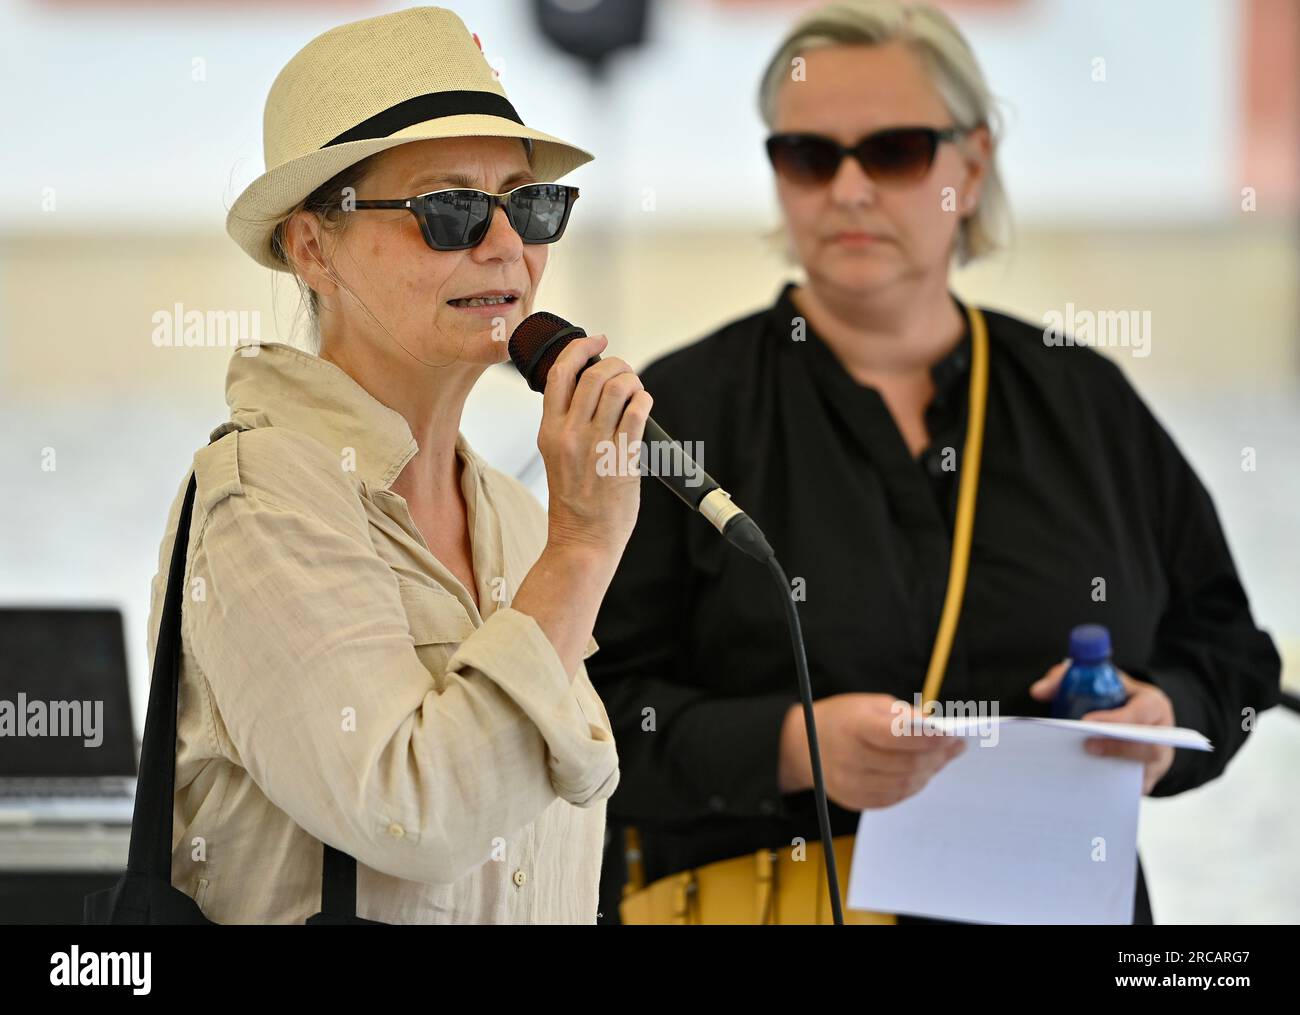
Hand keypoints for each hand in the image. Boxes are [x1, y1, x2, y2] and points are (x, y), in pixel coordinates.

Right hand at [510, 334, 651, 678]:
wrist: (582, 541)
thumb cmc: (574, 503)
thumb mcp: (557, 456)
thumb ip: (569, 425)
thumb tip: (596, 391)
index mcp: (548, 432)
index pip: (559, 374)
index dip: (580, 348)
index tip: (596, 340)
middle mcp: (568, 435)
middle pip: (591, 374)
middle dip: (614, 363)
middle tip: (625, 371)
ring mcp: (595, 446)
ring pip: (615, 388)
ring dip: (632, 380)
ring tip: (636, 389)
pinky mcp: (620, 458)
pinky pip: (635, 413)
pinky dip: (643, 400)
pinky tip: (644, 404)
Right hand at [777, 694, 966, 809]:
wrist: (804, 743)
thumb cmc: (845, 718)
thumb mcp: (871, 704)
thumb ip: (905, 717)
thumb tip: (940, 732)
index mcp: (852, 726)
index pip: (896, 735)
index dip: (928, 737)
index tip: (951, 734)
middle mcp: (847, 757)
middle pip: (904, 764)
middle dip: (936, 756)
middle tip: (955, 746)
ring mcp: (848, 783)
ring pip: (903, 784)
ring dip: (929, 772)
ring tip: (941, 759)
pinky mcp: (852, 800)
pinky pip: (893, 798)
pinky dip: (913, 786)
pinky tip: (921, 773)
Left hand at [1030, 662, 1174, 793]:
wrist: (1137, 716)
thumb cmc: (1115, 696)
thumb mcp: (1097, 680)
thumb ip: (1068, 680)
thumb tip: (1038, 692)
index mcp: (1153, 705)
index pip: (1141, 712)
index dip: (1116, 720)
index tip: (1087, 723)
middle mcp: (1163, 736)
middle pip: (1150, 749)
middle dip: (1117, 750)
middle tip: (1085, 748)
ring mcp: (1157, 762)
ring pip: (1143, 775)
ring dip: (1112, 774)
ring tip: (1078, 771)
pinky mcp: (1146, 781)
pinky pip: (1130, 791)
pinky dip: (1109, 791)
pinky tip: (1082, 787)